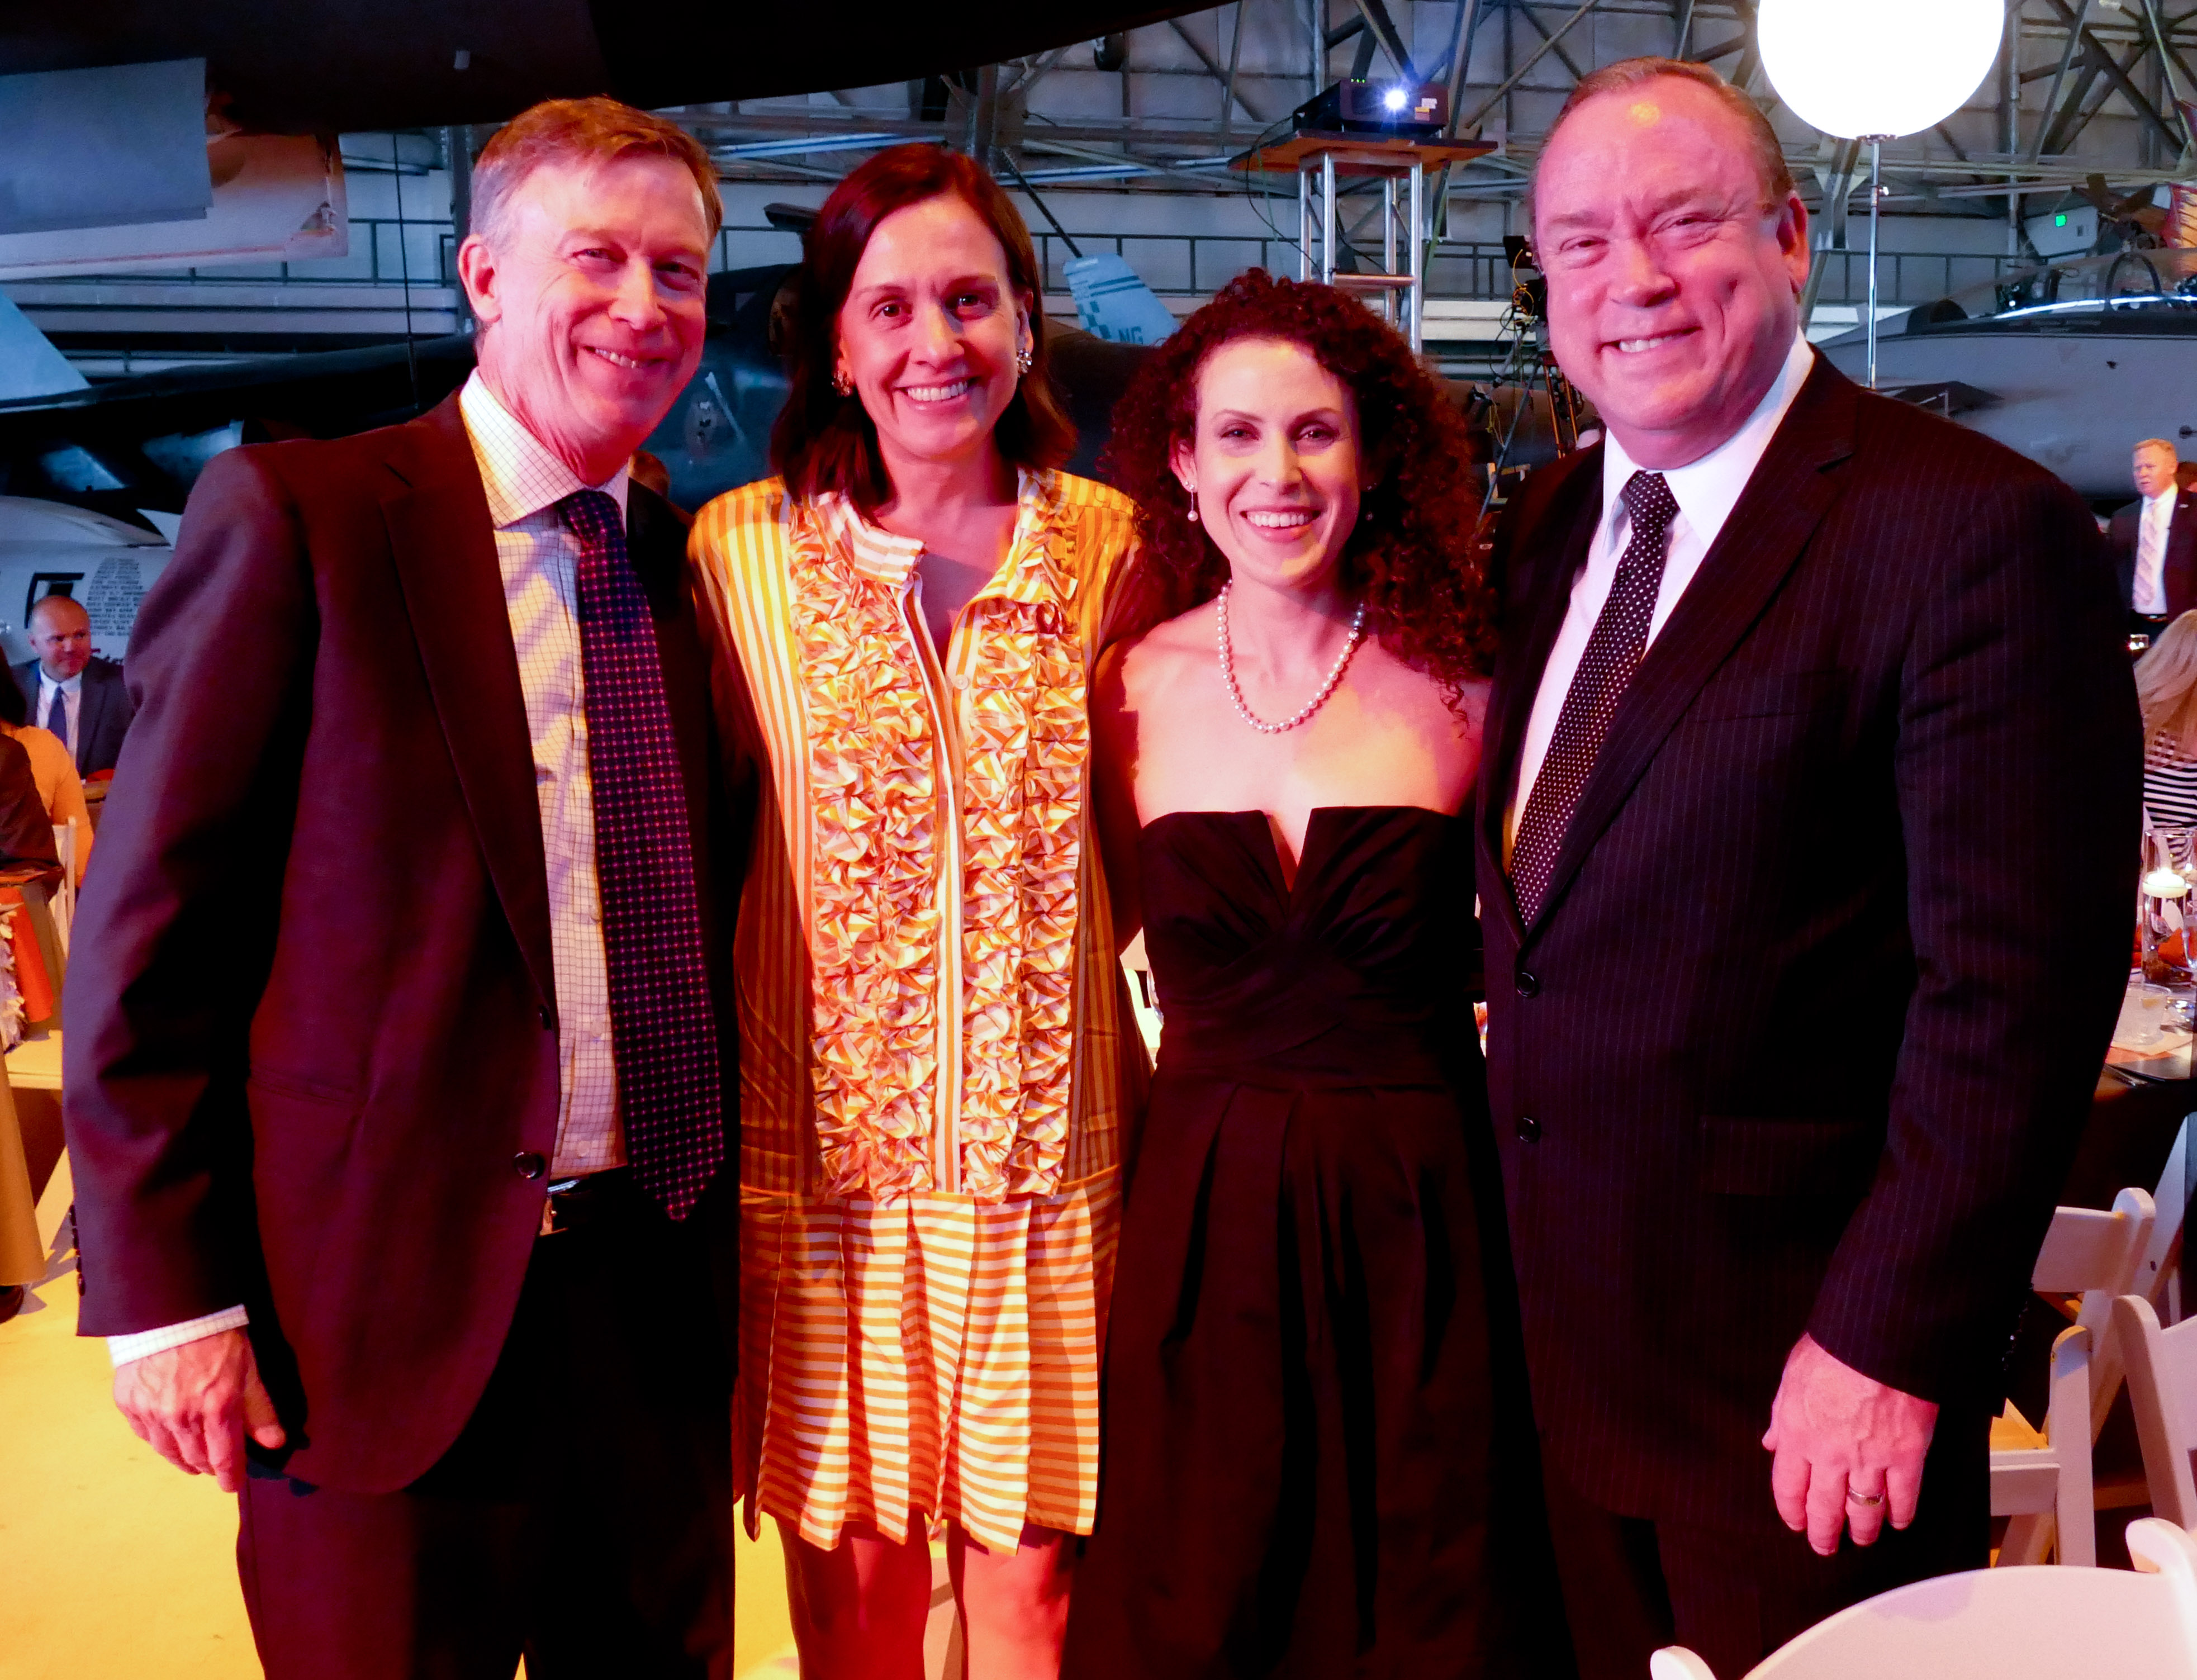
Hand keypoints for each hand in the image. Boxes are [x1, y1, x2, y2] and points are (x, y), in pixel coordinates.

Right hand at [112, 1328, 285, 1493]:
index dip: (230, 1476)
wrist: (170, 1310)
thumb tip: (275, 1443)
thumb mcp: (249, 1369)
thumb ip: (260, 1410)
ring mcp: (151, 1413)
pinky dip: (160, 1440)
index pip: (224, 1458)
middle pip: (195, 1458)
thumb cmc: (218, 1336)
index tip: (232, 1485)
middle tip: (216, 1466)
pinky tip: (168, 1436)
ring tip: (193, 1459)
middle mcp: (181, 1419)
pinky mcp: (129, 1404)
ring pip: (168, 1452)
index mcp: (216, 1410)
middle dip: (208, 1466)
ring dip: (183, 1459)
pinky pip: (146, 1434)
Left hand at [1761, 1332, 1937, 1554]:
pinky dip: (1901, 1514)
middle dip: (1823, 1533)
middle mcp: (1830, 1454)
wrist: (1879, 1339)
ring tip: (1861, 1539)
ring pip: (1863, 1510)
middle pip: (1824, 1509)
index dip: (1792, 1511)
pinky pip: (1903, 1497)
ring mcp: (1870, 1458)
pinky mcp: (1907, 1456)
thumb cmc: (1834, 1348)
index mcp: (1797, 1433)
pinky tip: (1897, 1521)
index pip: (1788, 1487)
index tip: (1796, 1523)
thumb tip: (1770, 1441)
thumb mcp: (1792, 1375)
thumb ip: (1780, 1414)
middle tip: (1825, 1546)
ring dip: (1862, 1531)